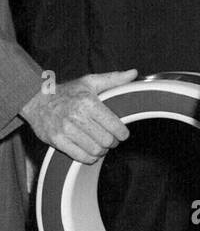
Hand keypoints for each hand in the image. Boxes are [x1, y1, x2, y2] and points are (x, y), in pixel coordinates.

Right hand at [21, 70, 135, 162]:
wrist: (35, 99)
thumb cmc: (67, 92)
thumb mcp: (90, 81)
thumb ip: (113, 79)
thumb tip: (133, 73)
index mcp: (88, 103)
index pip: (116, 127)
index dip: (122, 134)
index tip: (121, 133)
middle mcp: (76, 116)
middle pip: (107, 141)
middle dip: (112, 142)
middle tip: (110, 139)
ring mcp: (65, 129)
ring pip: (95, 150)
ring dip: (101, 150)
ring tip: (99, 144)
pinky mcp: (56, 140)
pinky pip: (80, 156)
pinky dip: (89, 157)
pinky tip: (89, 150)